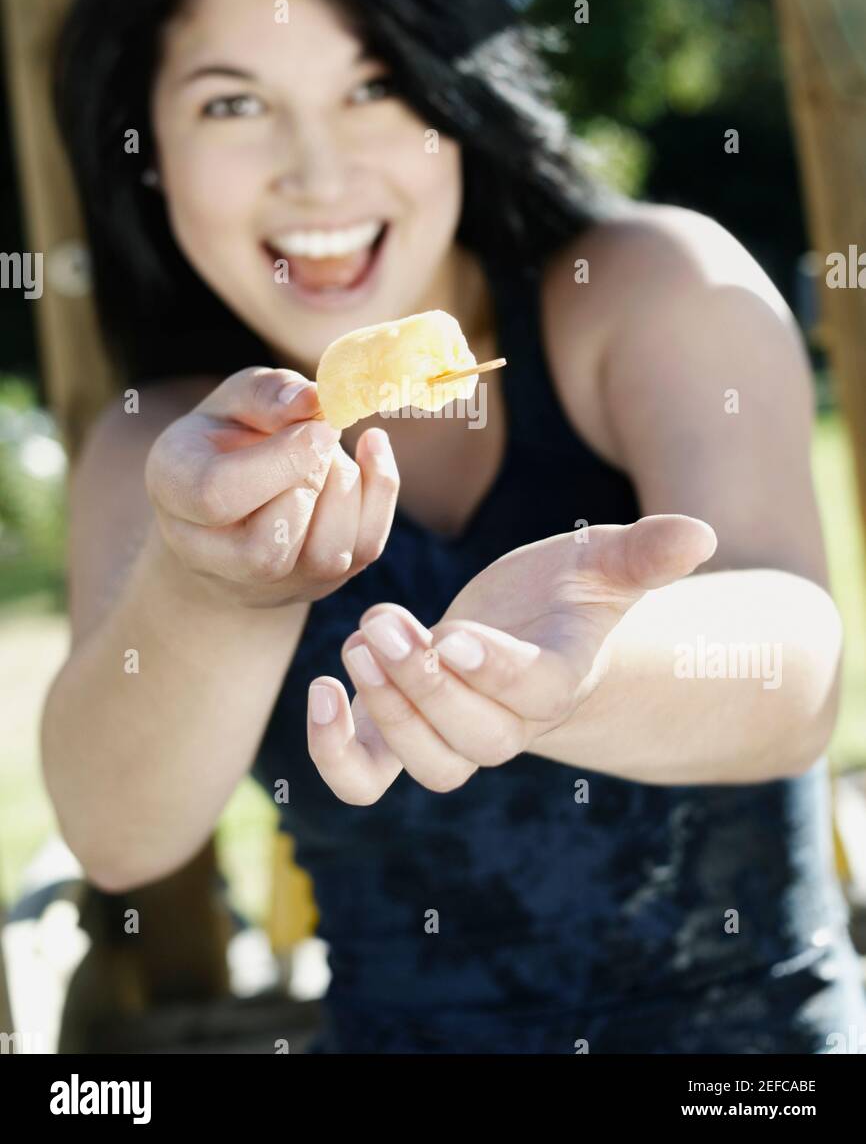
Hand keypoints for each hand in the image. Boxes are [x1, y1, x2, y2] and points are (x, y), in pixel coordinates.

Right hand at [145, 366, 398, 607]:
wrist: (234, 502)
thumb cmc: (228, 439)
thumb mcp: (233, 401)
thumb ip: (267, 394)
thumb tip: (314, 401)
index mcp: (175, 493)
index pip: (217, 497)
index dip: (279, 461)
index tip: (316, 425)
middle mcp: (210, 556)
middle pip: (269, 547)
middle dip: (312, 478)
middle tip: (319, 434)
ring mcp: (267, 583)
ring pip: (325, 555)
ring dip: (345, 488)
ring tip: (330, 451)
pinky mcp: (317, 582)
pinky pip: (365, 548)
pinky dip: (380, 491)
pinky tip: (373, 448)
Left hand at [306, 514, 716, 800]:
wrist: (533, 628)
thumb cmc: (572, 589)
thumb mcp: (605, 559)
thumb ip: (646, 552)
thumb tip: (701, 533)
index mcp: (557, 677)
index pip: (532, 693)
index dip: (494, 675)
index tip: (455, 637)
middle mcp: (509, 722)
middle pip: (472, 741)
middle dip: (422, 689)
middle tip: (383, 624)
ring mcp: (456, 735)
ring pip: (427, 764)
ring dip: (386, 713)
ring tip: (360, 640)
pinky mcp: (407, 732)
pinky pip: (369, 777)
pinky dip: (336, 755)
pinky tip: (321, 691)